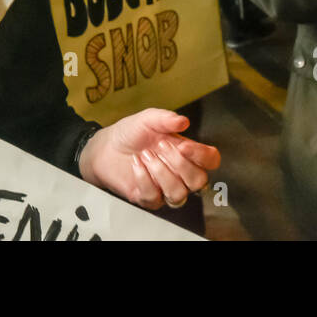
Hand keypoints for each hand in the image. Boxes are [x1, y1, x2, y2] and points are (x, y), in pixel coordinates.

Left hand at [79, 109, 219, 210]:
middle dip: (180, 165)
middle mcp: (180, 173)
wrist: (105, 147)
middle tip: (160, 146)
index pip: (211, 160)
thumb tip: (183, 121)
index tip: (183, 146)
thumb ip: (165, 118)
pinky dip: (144, 179)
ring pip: (179, 195)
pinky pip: (154, 198)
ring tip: (145, 155)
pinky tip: (136, 165)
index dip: (203, 156)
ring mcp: (165, 188)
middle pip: (199, 181)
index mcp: (187, 152)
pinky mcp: (148, 198)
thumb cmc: (131, 133)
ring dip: (161, 174)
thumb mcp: (147, 119)